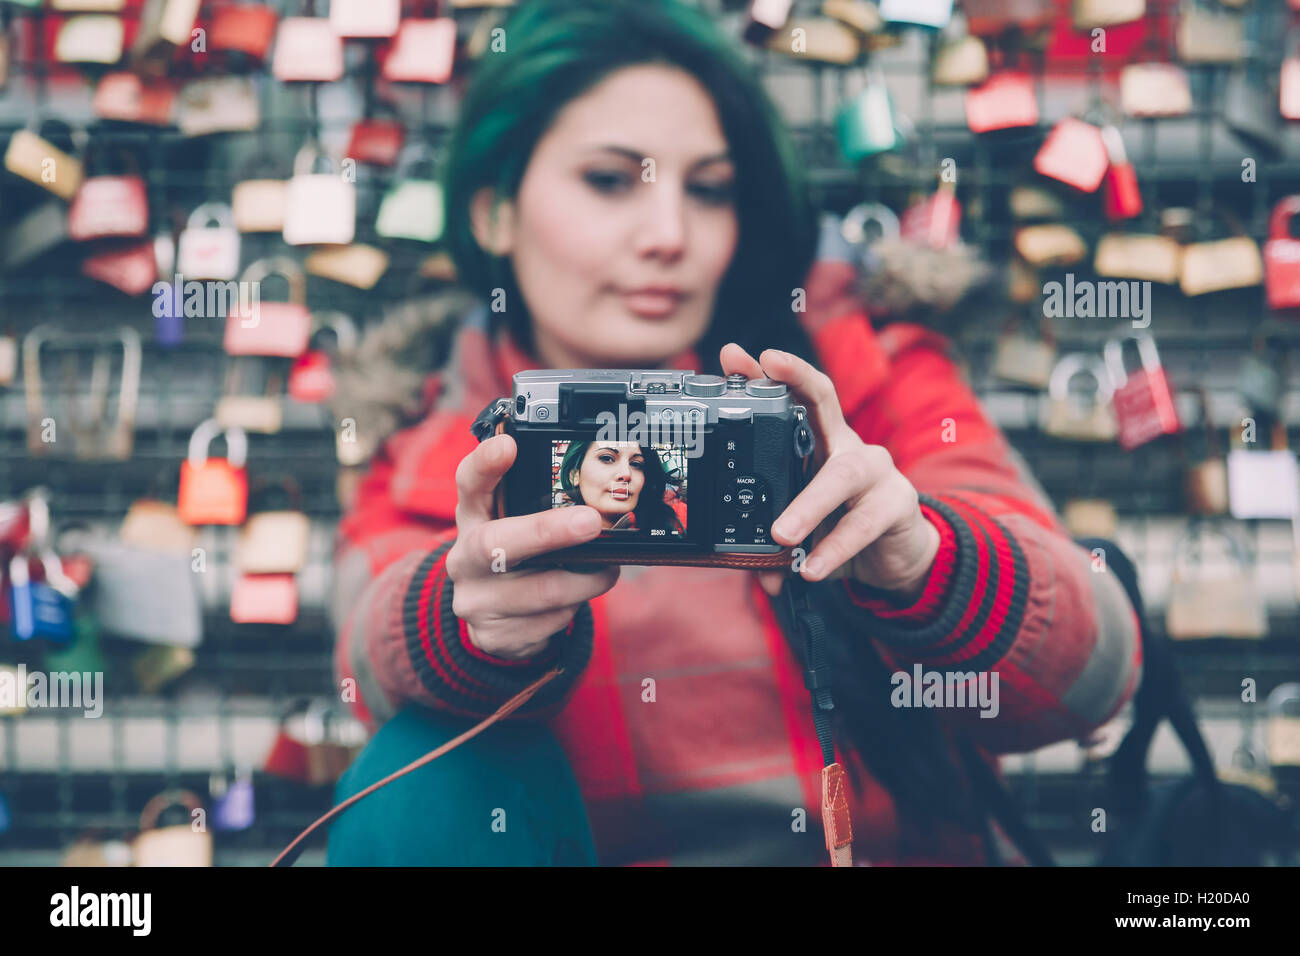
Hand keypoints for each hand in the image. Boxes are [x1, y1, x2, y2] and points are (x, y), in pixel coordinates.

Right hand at [445, 433, 620, 659]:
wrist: (493, 618)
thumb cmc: (517, 557)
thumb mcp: (516, 525)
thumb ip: (538, 506)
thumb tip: (597, 502)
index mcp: (472, 517)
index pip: (469, 483)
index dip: (485, 464)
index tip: (508, 445)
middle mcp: (463, 558)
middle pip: (496, 543)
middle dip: (547, 532)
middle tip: (591, 521)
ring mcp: (474, 601)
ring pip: (541, 591)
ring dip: (585, 581)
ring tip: (606, 570)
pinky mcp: (492, 637)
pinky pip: (549, 622)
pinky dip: (572, 610)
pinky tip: (572, 601)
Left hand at [719, 344, 939, 599]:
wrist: (899, 555)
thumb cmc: (842, 527)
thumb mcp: (802, 527)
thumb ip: (770, 539)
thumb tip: (740, 561)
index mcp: (820, 442)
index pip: (798, 396)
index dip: (772, 373)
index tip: (736, 355)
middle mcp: (848, 445)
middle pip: (823, 406)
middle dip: (794, 386)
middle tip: (759, 394)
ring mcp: (876, 471)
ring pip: (841, 475)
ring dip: (808, 506)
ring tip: (781, 535)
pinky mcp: (898, 503)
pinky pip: (864, 523)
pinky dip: (835, 548)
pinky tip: (812, 567)